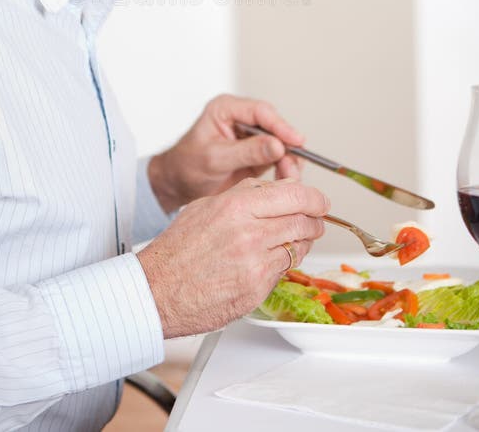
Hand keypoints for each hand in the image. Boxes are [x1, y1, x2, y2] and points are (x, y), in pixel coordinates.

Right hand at [137, 176, 329, 337]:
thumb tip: (281, 188)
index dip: (315, 198)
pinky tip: (270, 260)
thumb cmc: (178, 248)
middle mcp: (250, 233)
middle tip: (314, 221)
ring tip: (293, 240)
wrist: (158, 289)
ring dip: (302, 243)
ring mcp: (256, 263)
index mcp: (237, 206)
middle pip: (304, 221)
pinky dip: (283, 264)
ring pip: (299, 248)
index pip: (295, 195)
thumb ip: (247, 194)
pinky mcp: (257, 289)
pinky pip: (284, 271)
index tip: (320, 201)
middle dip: (314, 221)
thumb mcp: (208, 205)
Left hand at [148, 94, 304, 212]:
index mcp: (225, 109)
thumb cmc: (186, 166)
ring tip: (290, 176)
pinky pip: (278, 157)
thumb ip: (246, 152)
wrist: (178, 184)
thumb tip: (277, 146)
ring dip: (289, 159)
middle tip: (294, 164)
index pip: (259, 112)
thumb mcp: (215, 159)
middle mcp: (241, 119)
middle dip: (287, 145)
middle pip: (274, 126)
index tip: (295, 140)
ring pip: (280, 142)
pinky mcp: (257, 153)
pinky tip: (286, 180)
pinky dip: (284, 168)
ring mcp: (250, 136)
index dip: (280, 125)